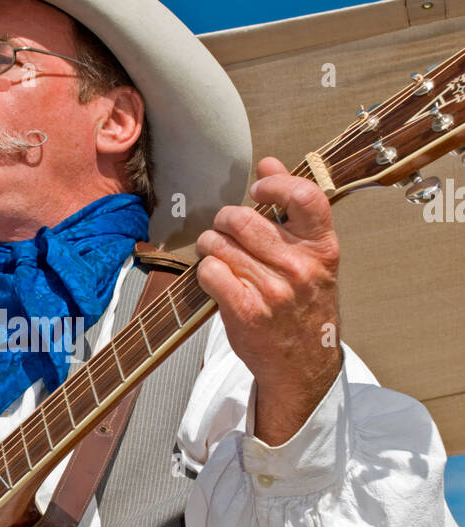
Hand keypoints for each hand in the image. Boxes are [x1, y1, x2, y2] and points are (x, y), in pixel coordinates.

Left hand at [195, 157, 342, 445]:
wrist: (303, 365)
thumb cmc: (305, 306)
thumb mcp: (313, 258)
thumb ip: (292, 210)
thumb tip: (269, 161)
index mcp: (322, 249)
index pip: (304, 196)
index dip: (274, 183)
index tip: (258, 188)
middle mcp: (299, 268)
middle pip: (243, 219)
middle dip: (226, 220)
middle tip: (225, 230)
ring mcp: (273, 291)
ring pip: (220, 245)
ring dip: (211, 246)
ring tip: (219, 255)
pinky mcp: (246, 311)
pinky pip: (209, 271)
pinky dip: (206, 271)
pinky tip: (215, 277)